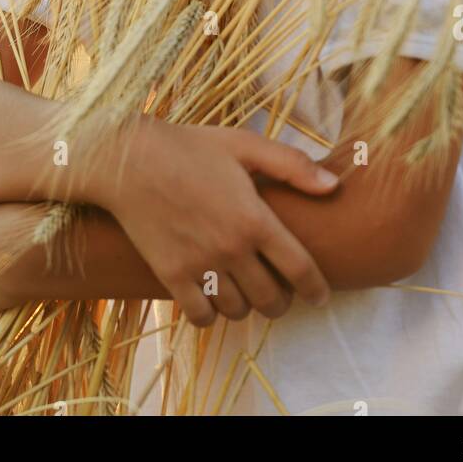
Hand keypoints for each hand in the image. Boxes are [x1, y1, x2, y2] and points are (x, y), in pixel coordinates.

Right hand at [92, 117, 338, 327]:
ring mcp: (200, 265)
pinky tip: (212, 299)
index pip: (299, 268)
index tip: (321, 296)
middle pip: (270, 298)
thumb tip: (334, 185)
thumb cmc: (189, 147)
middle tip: (279, 293)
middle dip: (281, 301)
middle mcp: (231, 248)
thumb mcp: (244, 145)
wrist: (128, 160)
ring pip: (238, 310)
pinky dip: (211, 314)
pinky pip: (201, 316)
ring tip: (245, 292)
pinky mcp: (170, 275)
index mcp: (254, 218)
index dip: (316, 288)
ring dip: (247, 306)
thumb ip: (292, 166)